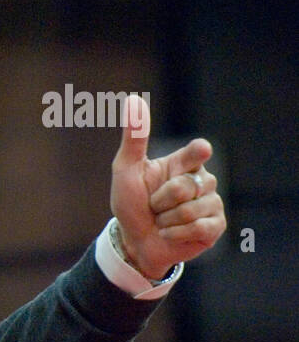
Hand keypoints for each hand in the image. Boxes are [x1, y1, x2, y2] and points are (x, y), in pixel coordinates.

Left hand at [110, 94, 226, 279]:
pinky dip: (177, 233)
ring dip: (167, 220)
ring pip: (192, 209)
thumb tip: (133, 100)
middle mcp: (202, 180)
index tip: (201, 149)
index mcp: (183, 164)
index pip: (196, 153)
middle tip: (153, 207)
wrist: (133, 241)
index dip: (197, 152)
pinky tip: (171, 234)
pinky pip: (199, 227)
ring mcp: (211, 203)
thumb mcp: (125, 171)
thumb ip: (134, 138)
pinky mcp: (215, 226)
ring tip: (162, 221)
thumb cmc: (130, 204)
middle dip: (160, 201)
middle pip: (185, 187)